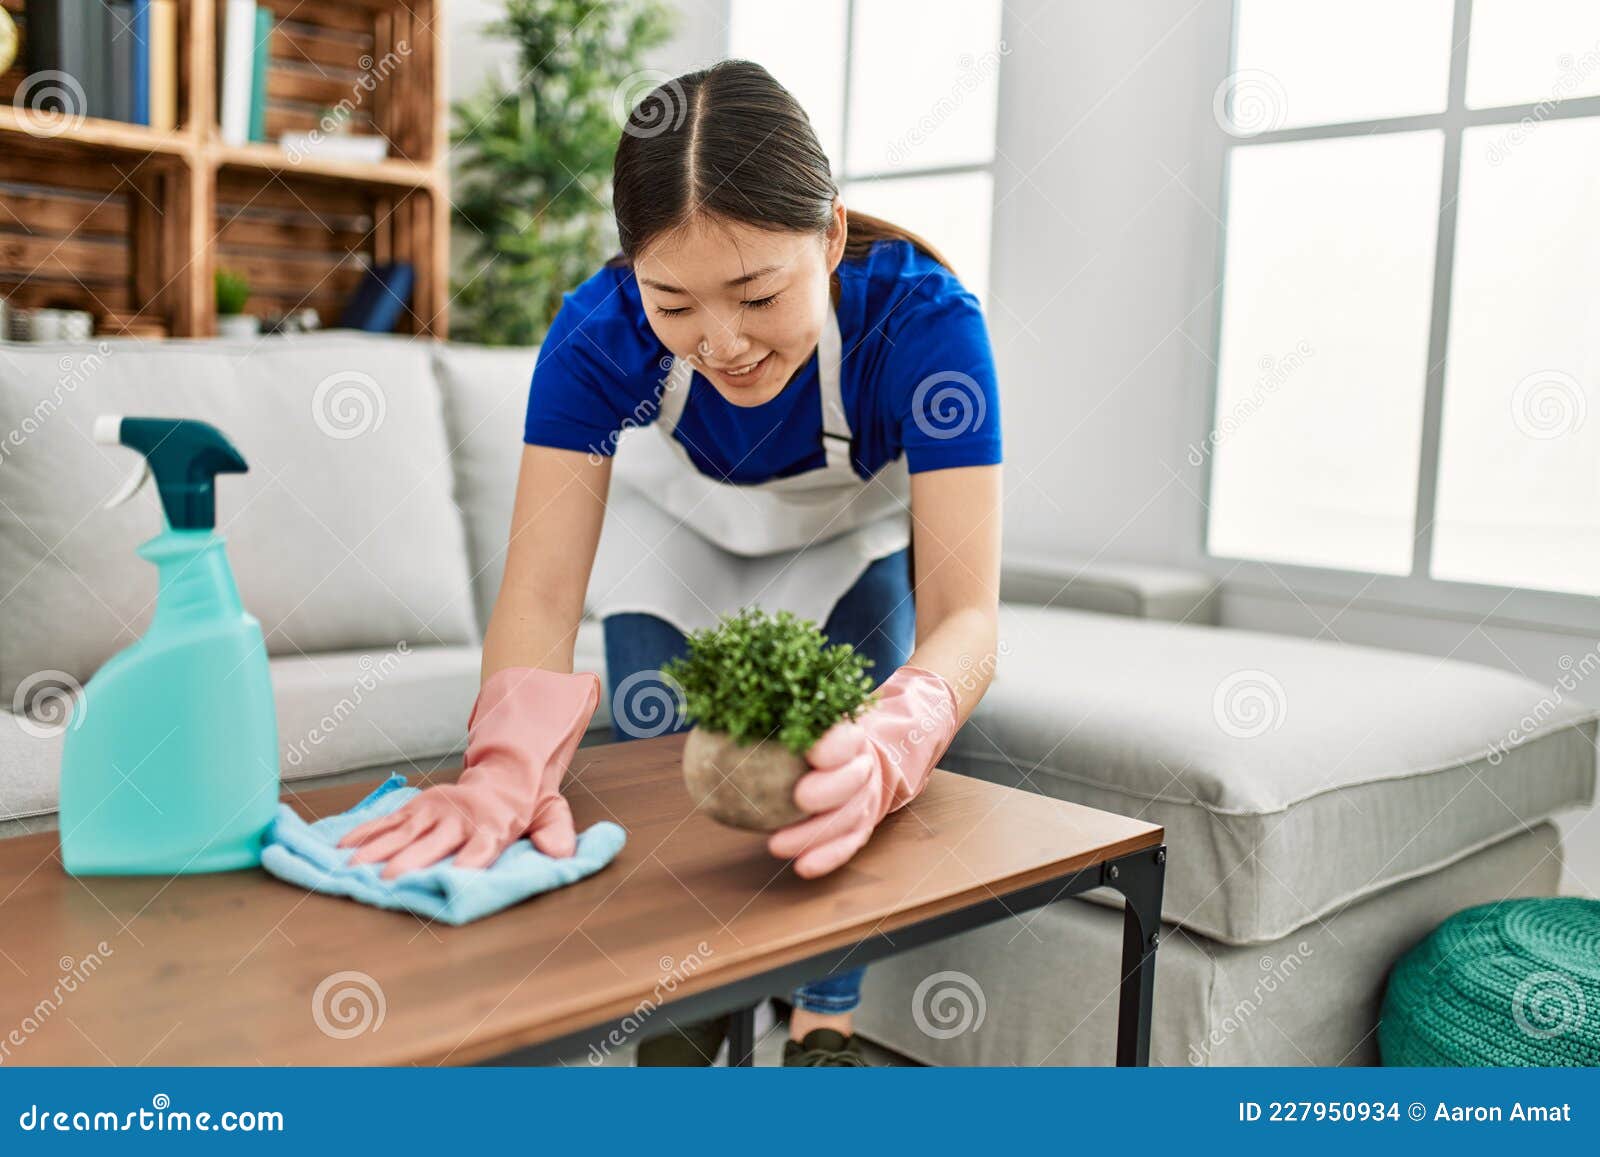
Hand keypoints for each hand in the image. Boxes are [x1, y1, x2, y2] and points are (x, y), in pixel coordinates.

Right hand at [338, 667, 600, 879]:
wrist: (506, 772)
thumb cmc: (526, 806)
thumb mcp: (551, 814)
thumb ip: (556, 833)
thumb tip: (561, 852)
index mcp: (492, 828)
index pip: (479, 850)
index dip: (468, 866)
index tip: (455, 882)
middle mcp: (459, 820)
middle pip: (432, 844)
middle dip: (409, 862)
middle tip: (386, 882)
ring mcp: (435, 812)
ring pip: (402, 832)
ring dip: (376, 850)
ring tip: (351, 868)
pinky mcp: (418, 807)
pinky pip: (387, 821)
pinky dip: (364, 834)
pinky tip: (342, 848)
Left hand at [767, 665, 959, 878]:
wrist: (859, 761)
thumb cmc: (817, 743)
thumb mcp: (809, 727)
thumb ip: (782, 725)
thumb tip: (728, 721)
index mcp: (849, 737)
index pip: (847, 739)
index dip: (833, 745)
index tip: (812, 751)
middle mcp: (862, 767)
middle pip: (853, 781)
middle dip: (829, 790)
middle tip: (799, 797)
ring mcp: (865, 800)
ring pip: (848, 819)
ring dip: (814, 835)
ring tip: (777, 845)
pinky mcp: (862, 828)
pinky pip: (848, 846)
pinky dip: (827, 858)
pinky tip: (803, 867)